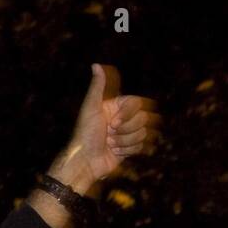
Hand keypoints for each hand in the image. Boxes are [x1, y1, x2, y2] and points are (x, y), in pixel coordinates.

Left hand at [52, 65, 160, 190]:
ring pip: (143, 133)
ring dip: (125, 142)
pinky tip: (114, 152)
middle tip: (109, 135)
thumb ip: (97, 87)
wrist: (85, 162)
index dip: (128, 115)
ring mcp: (126, 133)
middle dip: (126, 130)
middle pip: (143, 118)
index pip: (138, 103)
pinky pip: (141, 146)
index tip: (112, 124)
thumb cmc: (85, 135)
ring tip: (110, 145)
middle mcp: (122, 118)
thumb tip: (95, 64)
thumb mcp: (90, 108)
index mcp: (115, 107)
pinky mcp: (129, 148)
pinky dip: (127, 151)